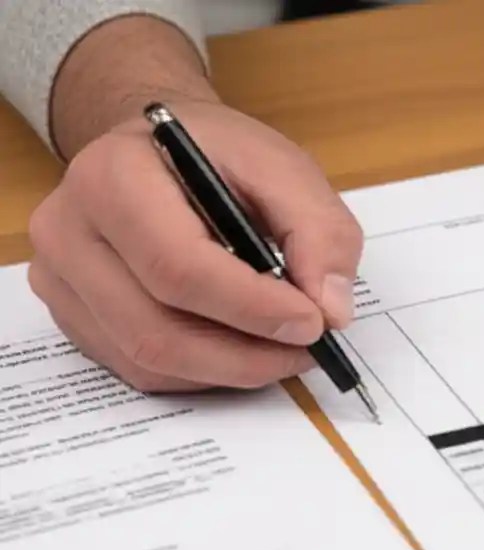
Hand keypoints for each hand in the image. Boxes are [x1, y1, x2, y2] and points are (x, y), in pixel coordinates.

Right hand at [26, 17, 361, 392]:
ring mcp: (59, 278)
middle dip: (245, 354)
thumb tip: (331, 309)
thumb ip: (320, 231)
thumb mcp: (282, 168)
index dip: (252, 307)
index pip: (178, 267)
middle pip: (156, 329)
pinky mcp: (70, 314)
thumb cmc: (217, 156)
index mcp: (113, 177)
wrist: (157, 150)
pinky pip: (137, 369)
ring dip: (228, 370)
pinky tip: (238, 346)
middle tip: (306, 349)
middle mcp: (68, 230)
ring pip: (147, 360)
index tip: (312, 322)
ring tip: (281, 350)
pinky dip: (201, 372)